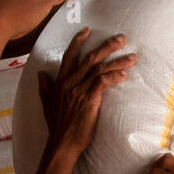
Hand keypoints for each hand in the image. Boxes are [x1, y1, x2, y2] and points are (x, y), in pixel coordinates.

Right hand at [38, 27, 135, 155]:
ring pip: (100, 69)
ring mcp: (79, 90)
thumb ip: (45, 87)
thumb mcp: (47, 103)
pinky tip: (124, 74)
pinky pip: (103, 82)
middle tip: (122, 38)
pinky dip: (114, 76)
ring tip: (132, 57)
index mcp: (60, 82)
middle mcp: (69, 83)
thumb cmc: (58, 126)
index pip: (69, 56)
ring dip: (118, 61)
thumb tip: (40, 73)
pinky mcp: (89, 100)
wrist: (62, 143)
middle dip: (107, 46)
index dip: (78, 41)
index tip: (87, 30)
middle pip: (90, 58)